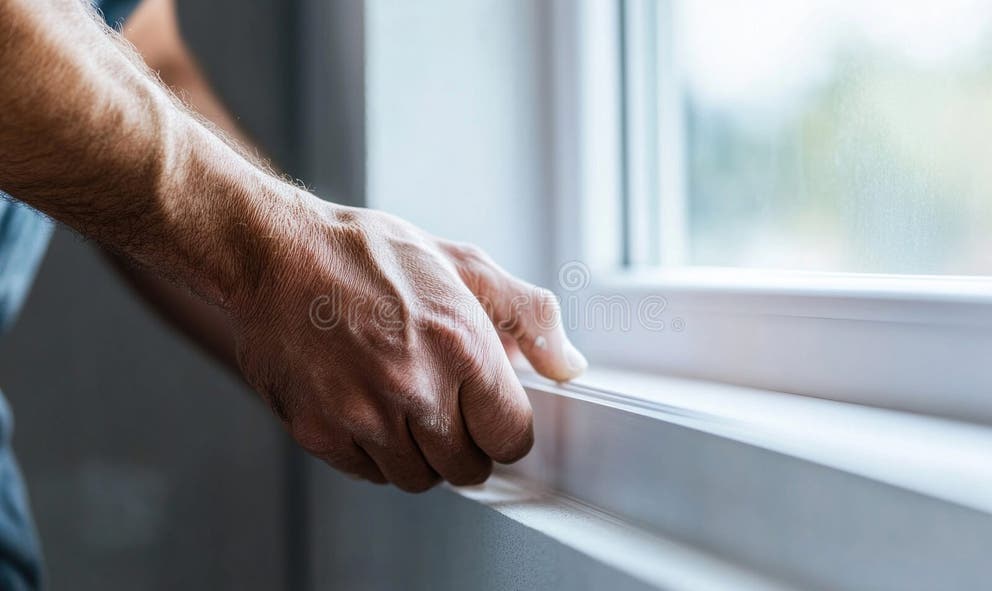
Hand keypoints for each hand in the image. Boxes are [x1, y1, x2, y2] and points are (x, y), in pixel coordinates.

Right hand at [231, 194, 586, 491]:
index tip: (492, 417)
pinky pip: (367, 473)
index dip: (505, 429)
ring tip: (402, 403)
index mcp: (460, 344)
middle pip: (466, 468)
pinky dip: (373, 452)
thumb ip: (528, 315)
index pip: (512, 436)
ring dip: (418, 452)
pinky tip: (366, 407)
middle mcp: (414, 387)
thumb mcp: (462, 264)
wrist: (274, 253)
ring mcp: (363, 415)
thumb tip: (568, 364)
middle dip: (464, 443)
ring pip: (417, 477)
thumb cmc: (366, 255)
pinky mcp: (320, 431)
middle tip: (444, 406)